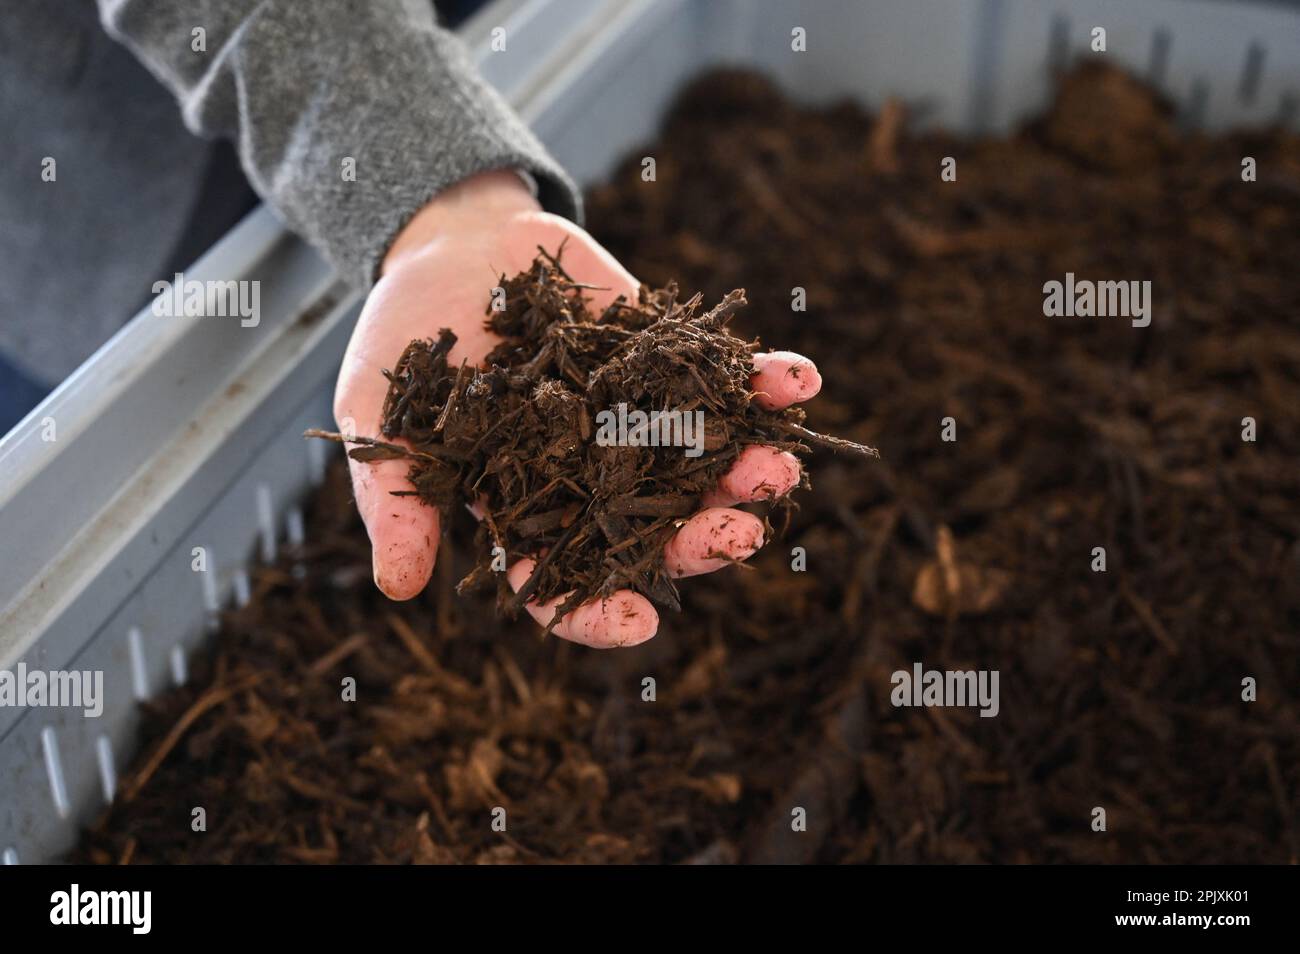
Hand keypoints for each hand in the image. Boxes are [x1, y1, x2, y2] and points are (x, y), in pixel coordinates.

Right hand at [334, 170, 822, 646]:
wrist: (455, 241)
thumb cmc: (409, 338)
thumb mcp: (385, 415)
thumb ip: (397, 500)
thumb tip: (397, 591)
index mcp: (528, 508)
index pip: (564, 584)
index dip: (599, 612)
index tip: (640, 624)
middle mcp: (594, 475)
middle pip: (655, 530)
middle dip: (704, 538)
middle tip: (743, 533)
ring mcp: (639, 418)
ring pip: (705, 462)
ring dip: (750, 468)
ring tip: (781, 465)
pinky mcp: (668, 358)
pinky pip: (726, 377)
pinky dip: (766, 380)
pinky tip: (799, 380)